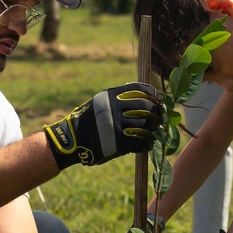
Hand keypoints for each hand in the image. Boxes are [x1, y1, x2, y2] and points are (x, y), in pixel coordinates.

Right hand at [43, 82, 161, 168]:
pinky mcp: (119, 143)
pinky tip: (147, 144)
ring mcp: (117, 125)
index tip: (159, 101)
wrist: (72, 140)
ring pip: (147, 126)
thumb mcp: (99, 102)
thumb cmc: (87, 121)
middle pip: (147, 108)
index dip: (154, 94)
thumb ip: (117, 98)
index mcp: (112, 96)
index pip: (141, 89)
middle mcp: (115, 108)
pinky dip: (148, 143)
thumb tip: (142, 97)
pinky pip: (141, 142)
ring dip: (154, 130)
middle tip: (160, 119)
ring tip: (154, 133)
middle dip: (157, 114)